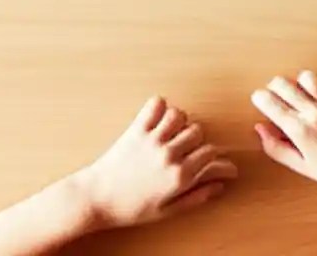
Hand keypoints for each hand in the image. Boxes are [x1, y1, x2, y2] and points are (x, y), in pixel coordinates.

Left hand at [76, 97, 236, 228]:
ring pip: (180, 115)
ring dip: (180, 122)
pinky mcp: (136, 130)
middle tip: (188, 149)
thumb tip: (219, 186)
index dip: (217, 159)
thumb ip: (196, 197)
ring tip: (172, 133)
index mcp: (179, 176)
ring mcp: (152, 140)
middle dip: (197, 141)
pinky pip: (155, 105)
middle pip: (198, 132)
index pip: (211, 154)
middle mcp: (169, 154)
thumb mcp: (168, 210)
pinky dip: (160, 106)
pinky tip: (158, 118)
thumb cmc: (129, 209)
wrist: (96, 199)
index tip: (219, 162)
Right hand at [252, 70, 316, 196]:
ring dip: (299, 84)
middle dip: (274, 89)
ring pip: (305, 75)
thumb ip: (277, 148)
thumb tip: (260, 127)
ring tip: (303, 98)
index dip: (259, 99)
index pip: (269, 102)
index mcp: (301, 130)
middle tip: (278, 100)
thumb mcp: (302, 166)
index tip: (261, 102)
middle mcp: (315, 110)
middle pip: (282, 83)